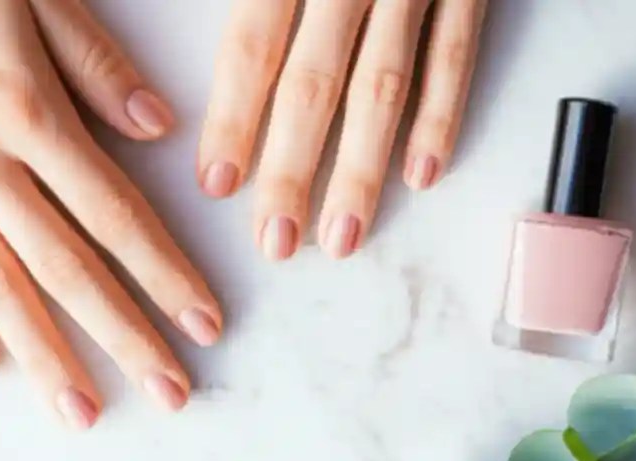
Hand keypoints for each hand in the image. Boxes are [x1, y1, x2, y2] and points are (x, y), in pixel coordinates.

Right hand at [0, 0, 222, 428]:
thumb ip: (92, 62)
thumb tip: (158, 127)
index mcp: (27, 109)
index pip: (114, 214)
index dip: (164, 275)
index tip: (203, 325)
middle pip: (65, 266)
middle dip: (123, 335)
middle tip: (170, 394)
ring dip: (44, 353)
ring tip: (82, 412)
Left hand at [197, 0, 488, 259]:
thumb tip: (178, 54)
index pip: (254, 44)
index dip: (234, 118)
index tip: (216, 184)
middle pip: (316, 81)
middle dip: (293, 170)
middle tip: (276, 241)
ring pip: (385, 82)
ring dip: (363, 167)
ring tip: (343, 235)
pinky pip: (457, 52)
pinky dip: (443, 114)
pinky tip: (422, 174)